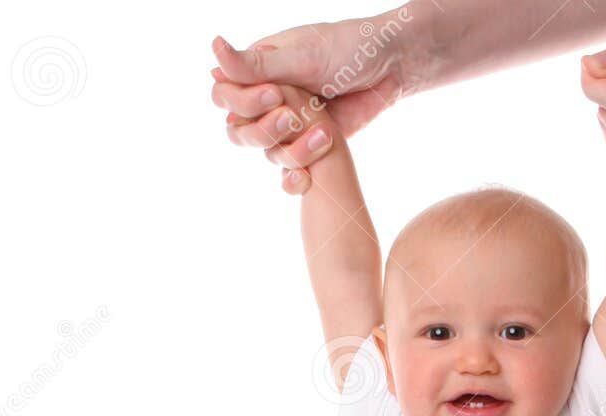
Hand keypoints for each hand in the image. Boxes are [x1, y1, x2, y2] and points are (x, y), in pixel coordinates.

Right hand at [211, 16, 403, 167]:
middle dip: (264, 130)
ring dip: (290, 150)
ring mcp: (289, 123)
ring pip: (267, 152)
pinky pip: (290, 169)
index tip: (276, 95)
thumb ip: (256, 64)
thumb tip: (214, 48)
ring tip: (324, 134)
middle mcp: (268, 97)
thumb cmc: (347, 48)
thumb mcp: (301, 55)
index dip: (243, 101)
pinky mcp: (310, 145)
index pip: (225, 94)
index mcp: (259, 69)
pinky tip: (308, 177)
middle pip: (239, 130)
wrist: (391, 67)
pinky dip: (296, 177)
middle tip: (293, 118)